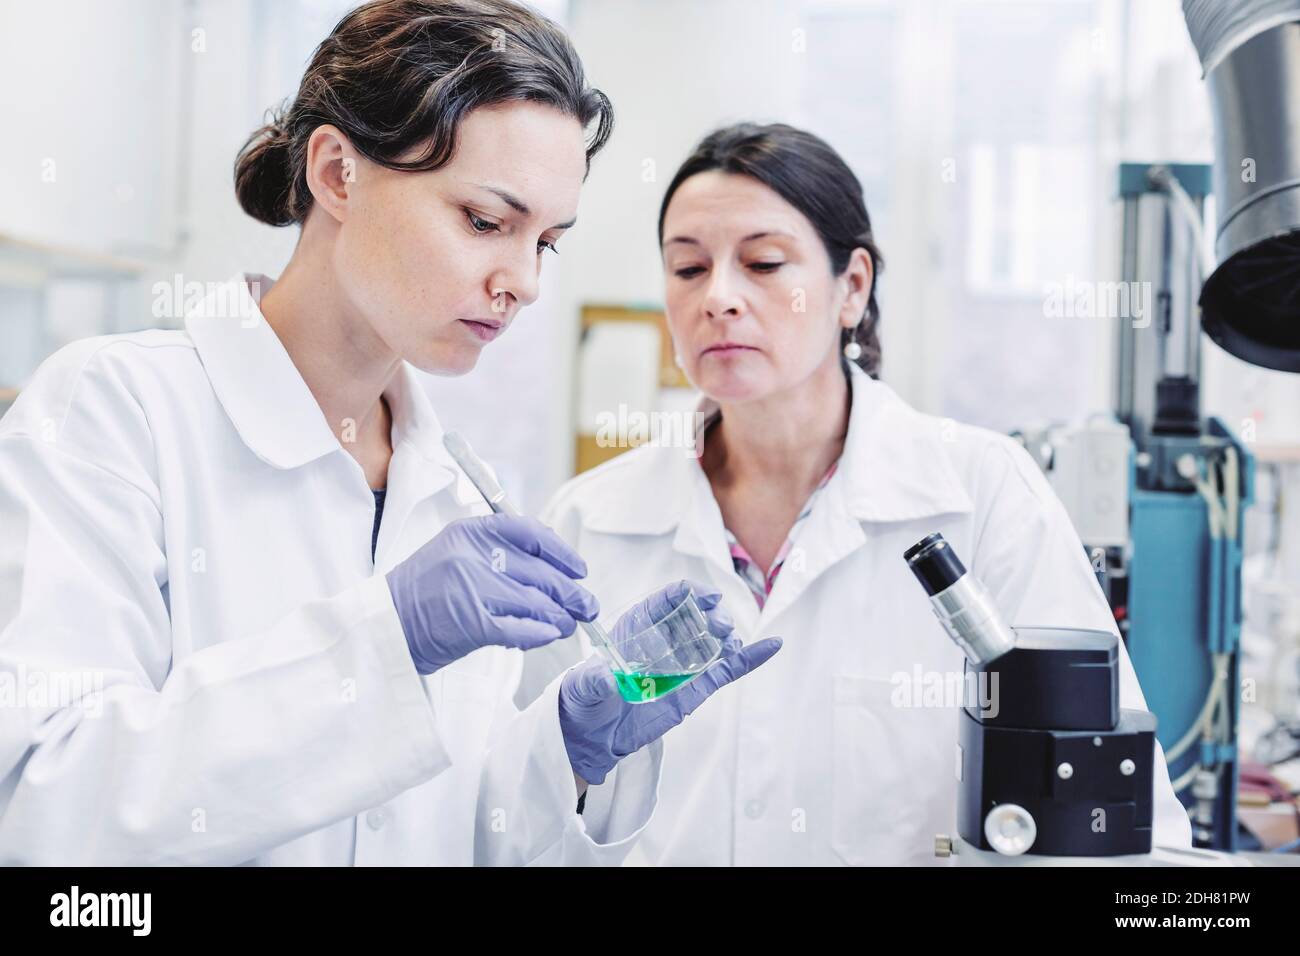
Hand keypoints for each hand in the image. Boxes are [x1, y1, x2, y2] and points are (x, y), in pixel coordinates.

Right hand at [386, 514, 597, 673]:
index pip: (529, 532)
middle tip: (586, 606)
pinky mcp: (472, 623)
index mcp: (470, 532)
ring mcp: (472, 589)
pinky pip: (522, 629)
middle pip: (540, 572)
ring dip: (560, 617)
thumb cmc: (425, 594)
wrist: (385, 627)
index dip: (561, 552)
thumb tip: (553, 569)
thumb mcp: (455, 555)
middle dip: (571, 593)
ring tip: (569, 625)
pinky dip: (541, 634)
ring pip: (537, 602)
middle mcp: (472, 555)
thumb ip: (498, 554)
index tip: (579, 569)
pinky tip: (548, 635)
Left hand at [559, 580, 781, 784]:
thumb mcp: (583, 688)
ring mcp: (682, 663)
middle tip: (719, 628)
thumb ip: (596, 681)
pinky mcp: (695, 688)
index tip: (706, 598)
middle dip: (713, 615)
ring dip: (729, 635)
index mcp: (636, 627)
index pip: (666, 599)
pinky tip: (771, 646)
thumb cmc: (583, 700)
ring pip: (714, 639)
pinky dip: (749, 658)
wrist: (591, 736)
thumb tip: (609, 679)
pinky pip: (726, 670)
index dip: (688, 593)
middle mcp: (664, 640)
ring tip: (731, 643)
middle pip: (697, 615)